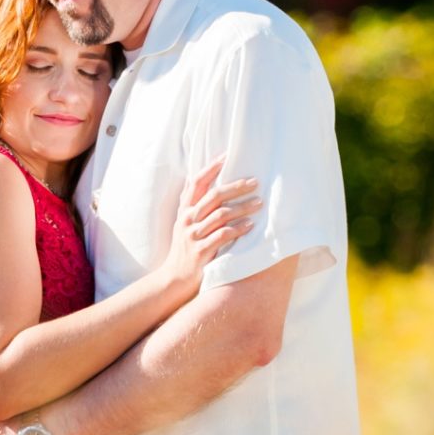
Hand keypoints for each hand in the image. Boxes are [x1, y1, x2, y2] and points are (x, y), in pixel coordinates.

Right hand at [162, 156, 261, 295]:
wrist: (174, 278)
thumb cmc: (184, 249)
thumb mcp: (183, 224)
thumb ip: (192, 204)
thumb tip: (198, 180)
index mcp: (184, 211)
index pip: (196, 183)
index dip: (211, 168)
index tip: (228, 155)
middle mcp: (187, 220)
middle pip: (213, 196)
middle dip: (236, 187)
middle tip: (255, 182)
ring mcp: (193, 236)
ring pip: (221, 215)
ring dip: (242, 207)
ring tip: (259, 203)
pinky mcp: (200, 251)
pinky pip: (222, 236)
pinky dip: (238, 229)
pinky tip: (251, 225)